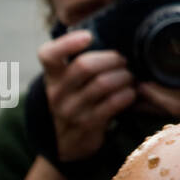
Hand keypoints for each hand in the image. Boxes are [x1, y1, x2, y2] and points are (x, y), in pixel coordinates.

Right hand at [37, 30, 135, 163]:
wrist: (67, 143)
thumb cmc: (77, 101)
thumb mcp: (69, 83)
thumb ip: (81, 63)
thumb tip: (115, 37)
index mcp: (53, 76)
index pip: (48, 54)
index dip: (67, 43)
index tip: (88, 36)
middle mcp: (57, 92)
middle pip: (85, 66)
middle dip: (112, 59)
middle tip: (123, 61)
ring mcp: (71, 110)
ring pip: (103, 84)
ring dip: (124, 76)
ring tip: (130, 77)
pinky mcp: (87, 125)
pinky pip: (113, 103)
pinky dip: (127, 94)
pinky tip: (131, 92)